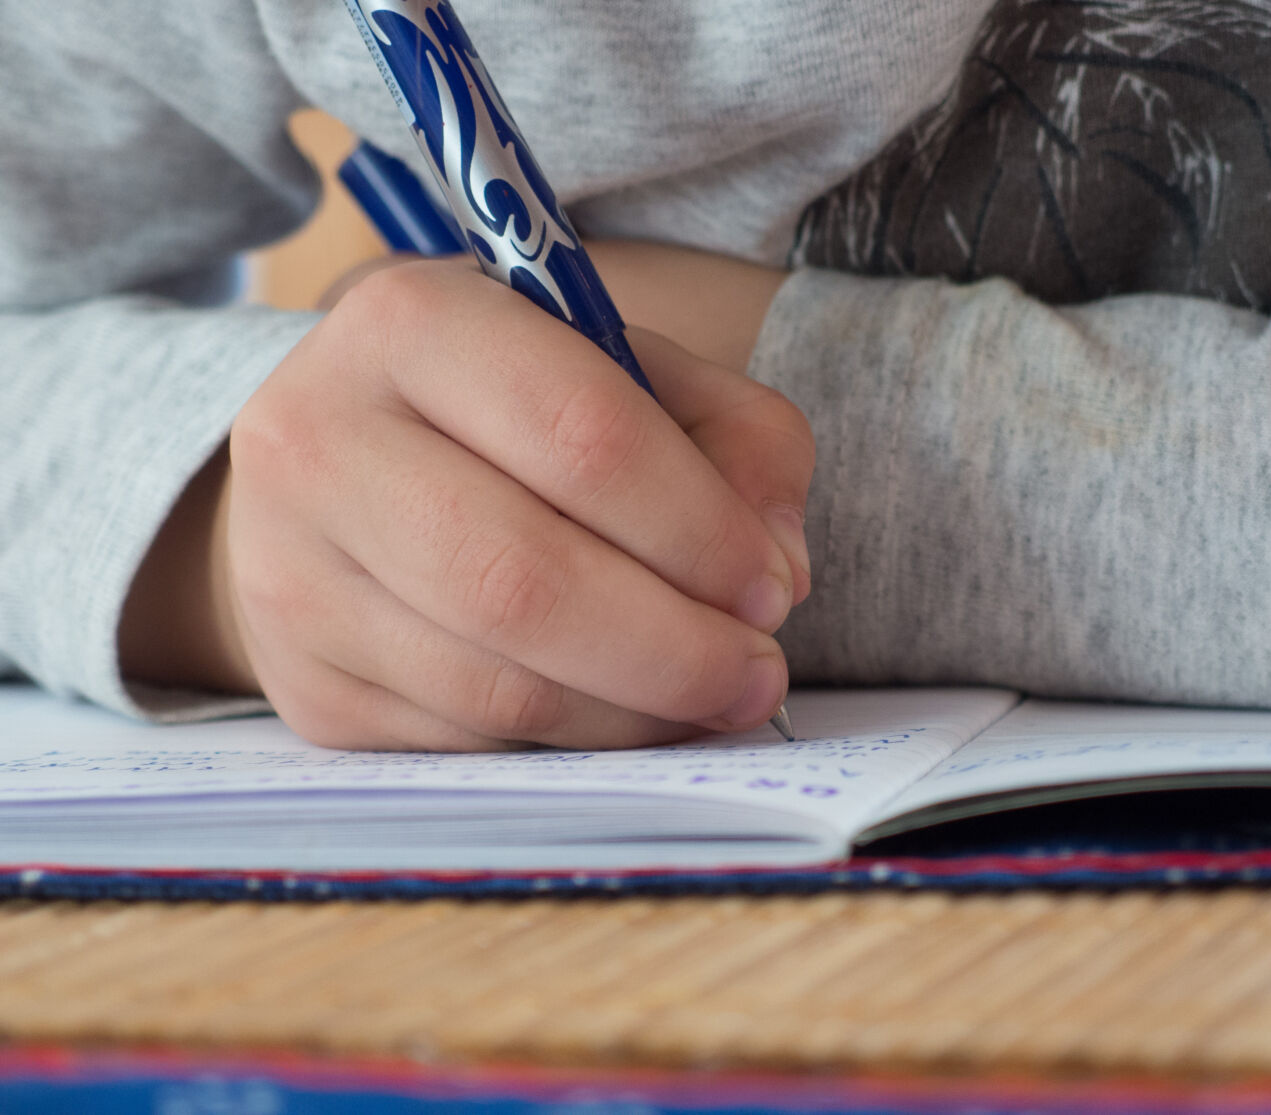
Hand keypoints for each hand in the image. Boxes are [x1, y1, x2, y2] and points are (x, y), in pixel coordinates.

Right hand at [121, 259, 812, 749]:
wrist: (342, 468)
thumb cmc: (514, 413)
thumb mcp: (633, 373)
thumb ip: (737, 442)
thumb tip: (778, 574)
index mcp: (413, 321)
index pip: (584, 437)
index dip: (700, 529)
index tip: (770, 584)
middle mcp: (318, 440)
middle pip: (523, 582)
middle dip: (674, 648)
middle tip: (755, 672)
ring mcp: (291, 575)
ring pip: (498, 686)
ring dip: (635, 711)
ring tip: (706, 692)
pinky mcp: (304, 685)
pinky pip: (469, 743)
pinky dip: (572, 742)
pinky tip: (617, 708)